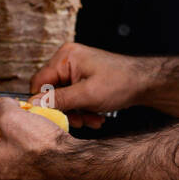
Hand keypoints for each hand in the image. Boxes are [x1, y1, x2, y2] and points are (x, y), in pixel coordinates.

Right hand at [30, 42, 148, 126]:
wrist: (144, 83)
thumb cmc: (120, 83)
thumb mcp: (87, 96)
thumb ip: (58, 100)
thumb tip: (34, 104)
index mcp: (65, 57)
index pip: (39, 82)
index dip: (43, 102)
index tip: (52, 118)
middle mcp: (67, 59)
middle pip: (51, 91)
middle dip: (66, 110)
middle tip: (80, 122)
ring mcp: (75, 68)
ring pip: (63, 96)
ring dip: (76, 112)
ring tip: (93, 119)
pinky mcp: (82, 76)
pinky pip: (73, 95)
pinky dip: (82, 108)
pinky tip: (95, 115)